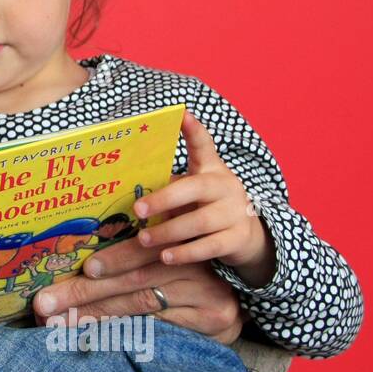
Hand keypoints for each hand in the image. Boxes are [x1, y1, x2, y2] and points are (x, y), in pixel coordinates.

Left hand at [31, 238, 245, 345]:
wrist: (234, 302)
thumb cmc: (186, 274)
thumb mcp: (166, 252)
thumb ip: (136, 248)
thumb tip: (79, 258)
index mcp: (178, 238)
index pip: (139, 250)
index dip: (112, 259)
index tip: (82, 270)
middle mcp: (193, 266)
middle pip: (131, 281)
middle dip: (84, 293)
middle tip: (45, 304)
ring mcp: (205, 296)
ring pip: (139, 305)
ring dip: (95, 315)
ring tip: (60, 323)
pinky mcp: (210, 321)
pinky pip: (158, 327)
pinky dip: (124, 331)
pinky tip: (96, 335)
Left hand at [133, 110, 276, 286]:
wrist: (248, 236)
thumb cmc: (206, 207)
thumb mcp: (193, 191)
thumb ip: (170, 186)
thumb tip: (124, 189)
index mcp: (211, 170)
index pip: (204, 145)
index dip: (193, 130)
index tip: (181, 114)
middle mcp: (226, 186)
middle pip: (194, 188)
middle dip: (164, 199)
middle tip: (137, 209)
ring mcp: (235, 212)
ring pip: (199, 221)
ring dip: (168, 231)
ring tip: (144, 239)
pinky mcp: (238, 237)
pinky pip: (209, 246)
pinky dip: (185, 253)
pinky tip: (166, 257)